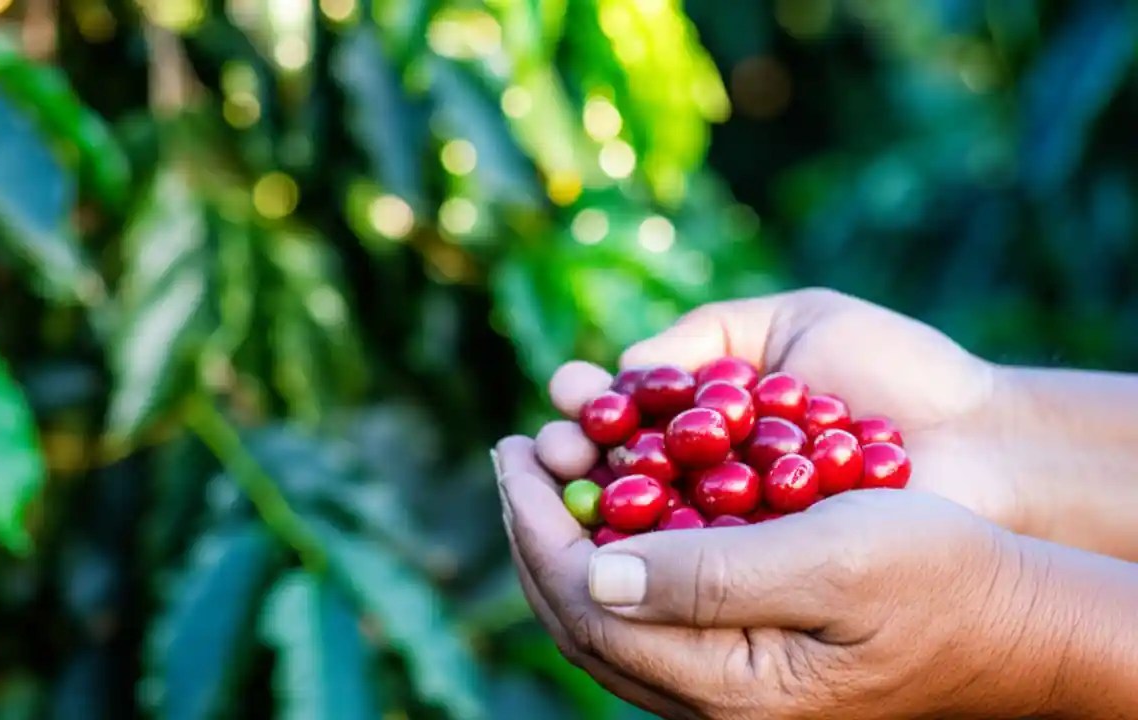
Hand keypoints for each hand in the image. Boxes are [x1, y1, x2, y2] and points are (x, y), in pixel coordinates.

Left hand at [494, 437, 1065, 719]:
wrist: (1021, 622)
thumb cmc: (943, 577)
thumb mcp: (835, 556)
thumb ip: (713, 574)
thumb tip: (598, 572)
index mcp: (728, 685)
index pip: (587, 606)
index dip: (536, 525)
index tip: (513, 450)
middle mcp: (715, 703)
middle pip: (581, 618)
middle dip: (535, 529)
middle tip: (515, 451)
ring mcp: (728, 690)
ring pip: (608, 622)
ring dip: (565, 542)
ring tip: (550, 471)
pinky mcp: (746, 667)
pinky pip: (650, 617)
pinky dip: (615, 557)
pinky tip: (613, 509)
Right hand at [534, 288, 1026, 531]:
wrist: (981, 436)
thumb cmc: (894, 371)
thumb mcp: (795, 322)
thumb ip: (711, 333)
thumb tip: (624, 368)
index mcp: (705, 424)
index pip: (623, 423)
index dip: (586, 411)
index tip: (566, 396)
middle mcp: (705, 485)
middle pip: (612, 483)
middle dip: (570, 463)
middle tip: (547, 449)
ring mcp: (729, 538)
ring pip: (636, 535)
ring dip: (591, 512)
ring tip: (569, 477)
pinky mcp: (759, 582)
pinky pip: (690, 574)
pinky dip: (648, 555)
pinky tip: (620, 535)